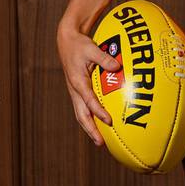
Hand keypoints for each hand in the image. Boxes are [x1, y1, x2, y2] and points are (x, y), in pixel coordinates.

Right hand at [56, 21, 120, 144]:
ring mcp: (75, 92)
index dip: (99, 111)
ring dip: (89, 129)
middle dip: (90, 130)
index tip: (109, 120)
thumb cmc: (80, 45)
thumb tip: (117, 66)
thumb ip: (104, 58)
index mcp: (78, 81)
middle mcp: (75, 90)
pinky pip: (83, 109)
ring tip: (99, 142)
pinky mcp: (78, 92)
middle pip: (81, 115)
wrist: (66, 42)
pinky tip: (99, 127)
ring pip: (81, 115)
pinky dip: (90, 120)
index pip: (89, 100)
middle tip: (100, 143)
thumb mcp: (92, 48)